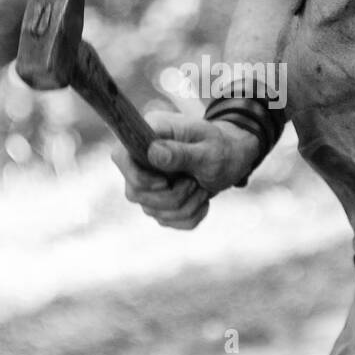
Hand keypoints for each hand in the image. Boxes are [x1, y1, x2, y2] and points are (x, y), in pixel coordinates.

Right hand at [111, 110, 261, 229]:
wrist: (234, 159)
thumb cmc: (223, 148)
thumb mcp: (209, 150)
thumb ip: (181, 153)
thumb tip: (152, 153)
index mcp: (150, 134)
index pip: (120, 157)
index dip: (138, 177)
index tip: (166, 182)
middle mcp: (142, 158)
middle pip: (135, 193)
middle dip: (172, 197)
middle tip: (194, 183)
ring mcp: (148, 182)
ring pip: (151, 211)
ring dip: (185, 206)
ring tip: (201, 187)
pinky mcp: (158, 201)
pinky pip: (167, 221)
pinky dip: (190, 216)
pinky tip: (201, 200)